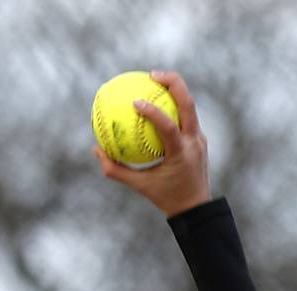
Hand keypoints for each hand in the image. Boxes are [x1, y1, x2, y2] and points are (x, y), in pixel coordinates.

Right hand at [93, 69, 210, 217]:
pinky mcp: (200, 140)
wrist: (197, 209)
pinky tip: (156, 99)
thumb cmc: (167, 197)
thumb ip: (116, 169)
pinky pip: (186, 116)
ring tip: (154, 79)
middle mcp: (194, 142)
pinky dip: (172, 105)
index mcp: (181, 153)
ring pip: (190, 107)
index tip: (134, 102)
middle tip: (152, 75)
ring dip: (174, 90)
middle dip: (174, 84)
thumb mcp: (140, 186)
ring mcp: (200, 140)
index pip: (168, 126)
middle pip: (188, 104)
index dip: (153, 111)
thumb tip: (96, 149)